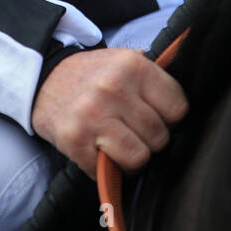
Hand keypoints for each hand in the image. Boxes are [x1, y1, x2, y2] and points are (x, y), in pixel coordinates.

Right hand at [31, 47, 188, 179]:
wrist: (44, 78)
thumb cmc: (93, 74)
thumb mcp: (125, 60)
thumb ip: (154, 77)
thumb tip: (186, 105)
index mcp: (133, 66)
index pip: (177, 109)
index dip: (170, 117)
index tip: (157, 115)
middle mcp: (113, 89)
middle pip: (159, 137)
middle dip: (151, 139)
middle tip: (134, 130)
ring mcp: (93, 116)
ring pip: (139, 157)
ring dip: (132, 157)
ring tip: (120, 144)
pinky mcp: (75, 140)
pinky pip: (107, 171)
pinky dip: (105, 167)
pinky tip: (98, 149)